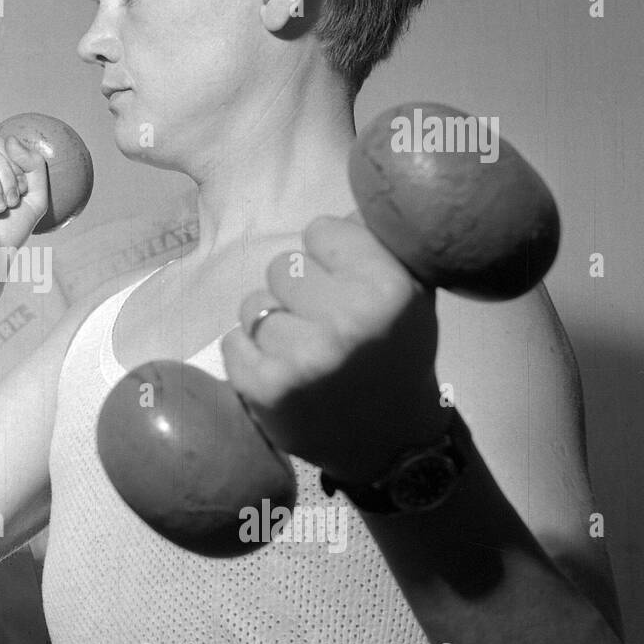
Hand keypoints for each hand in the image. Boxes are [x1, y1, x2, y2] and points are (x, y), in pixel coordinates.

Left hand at [222, 215, 449, 482]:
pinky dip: (251, 355)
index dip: (330, 256)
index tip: (344, 283)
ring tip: (304, 349)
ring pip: (254, 303)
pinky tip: (282, 371)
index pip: (321, 230)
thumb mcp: (410, 294)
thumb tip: (345, 201)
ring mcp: (302, 357)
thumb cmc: (397, 356)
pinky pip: (233, 340)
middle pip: (283, 265)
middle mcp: (346, 321)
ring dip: (272, 323)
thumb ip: (376, 243)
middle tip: (323, 323)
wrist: (391, 442)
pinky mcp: (265, 387)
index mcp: (387, 289)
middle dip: (297, 291)